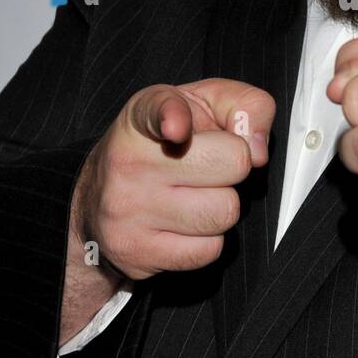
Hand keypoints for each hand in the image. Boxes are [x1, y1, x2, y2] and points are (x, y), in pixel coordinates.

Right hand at [71, 78, 275, 281]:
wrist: (98, 199)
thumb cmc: (164, 145)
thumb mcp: (203, 106)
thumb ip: (245, 106)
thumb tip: (258, 152)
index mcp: (142, 116)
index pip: (159, 110)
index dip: (173, 116)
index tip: (176, 128)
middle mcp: (129, 160)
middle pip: (232, 164)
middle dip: (234, 167)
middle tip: (208, 167)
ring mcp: (127, 209)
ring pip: (224, 212)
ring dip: (221, 206)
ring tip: (193, 195)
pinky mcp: (135, 250)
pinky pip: (208, 250)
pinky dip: (207, 240)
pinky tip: (182, 225)